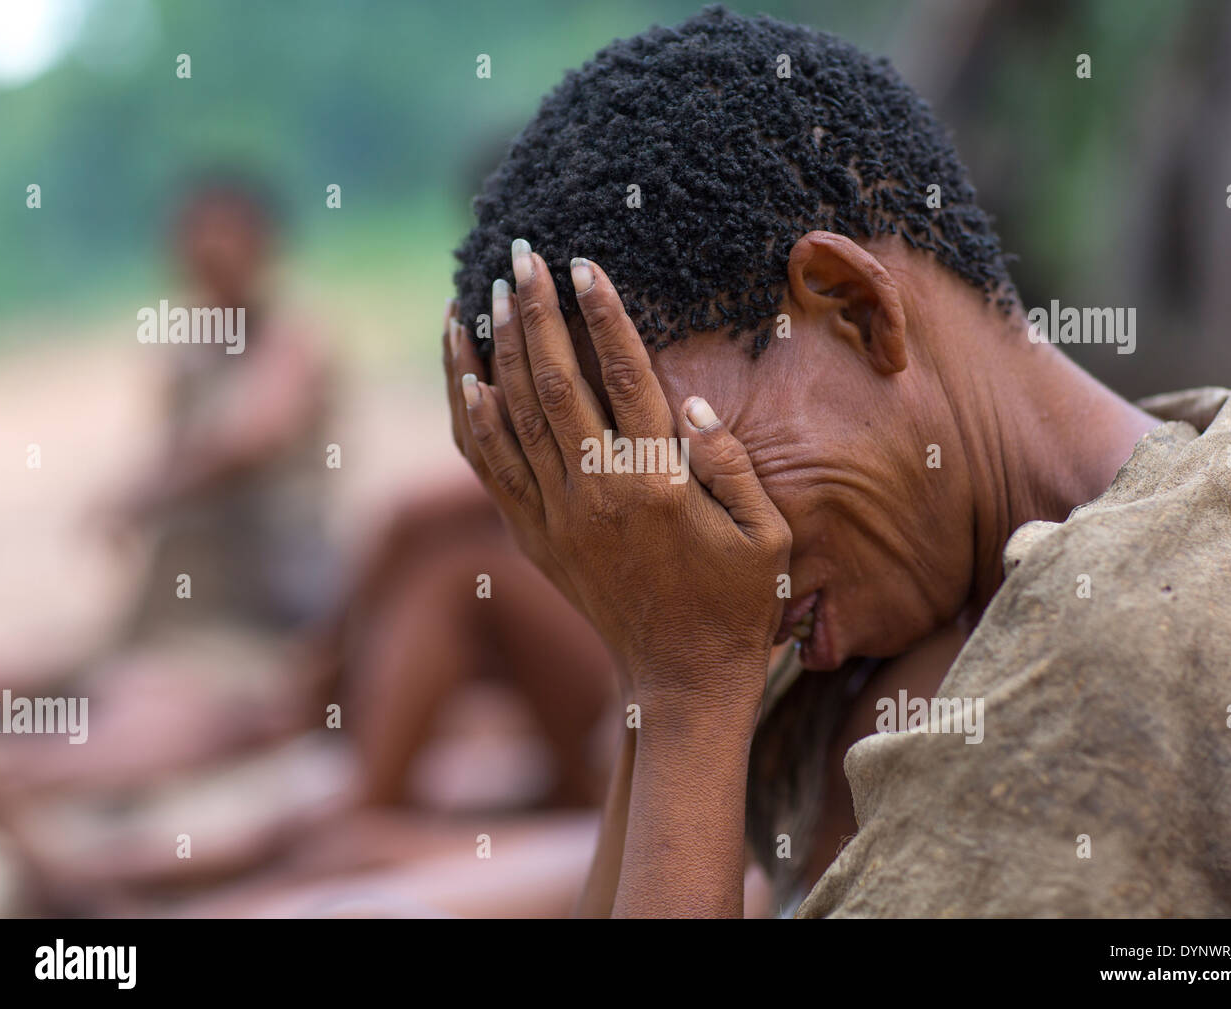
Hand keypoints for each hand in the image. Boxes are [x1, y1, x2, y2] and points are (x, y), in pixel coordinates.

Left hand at [444, 242, 790, 719]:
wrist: (679, 679)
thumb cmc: (736, 604)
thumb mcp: (767, 536)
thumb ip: (733, 464)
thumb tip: (694, 402)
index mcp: (658, 484)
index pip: (625, 378)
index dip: (602, 316)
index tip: (583, 265)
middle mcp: (597, 493)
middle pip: (554, 383)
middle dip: (536, 312)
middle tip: (524, 255)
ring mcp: (556, 516)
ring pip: (511, 417)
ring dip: (496, 351)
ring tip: (486, 294)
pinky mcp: (533, 536)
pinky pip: (490, 465)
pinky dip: (472, 414)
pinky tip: (464, 371)